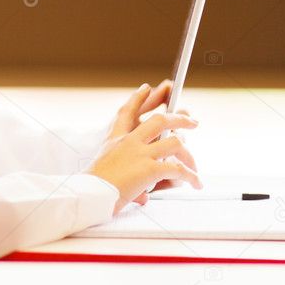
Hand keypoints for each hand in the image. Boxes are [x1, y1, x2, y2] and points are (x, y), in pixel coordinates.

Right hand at [102, 79, 196, 193]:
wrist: (88, 196)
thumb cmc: (92, 190)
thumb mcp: (102, 173)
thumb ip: (127, 181)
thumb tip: (145, 198)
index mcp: (114, 139)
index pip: (126, 111)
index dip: (138, 98)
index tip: (147, 87)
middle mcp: (129, 141)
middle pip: (159, 120)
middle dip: (180, 118)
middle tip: (193, 121)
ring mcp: (140, 153)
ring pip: (175, 142)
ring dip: (189, 155)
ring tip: (195, 166)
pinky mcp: (149, 168)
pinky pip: (178, 169)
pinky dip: (191, 176)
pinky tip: (196, 183)